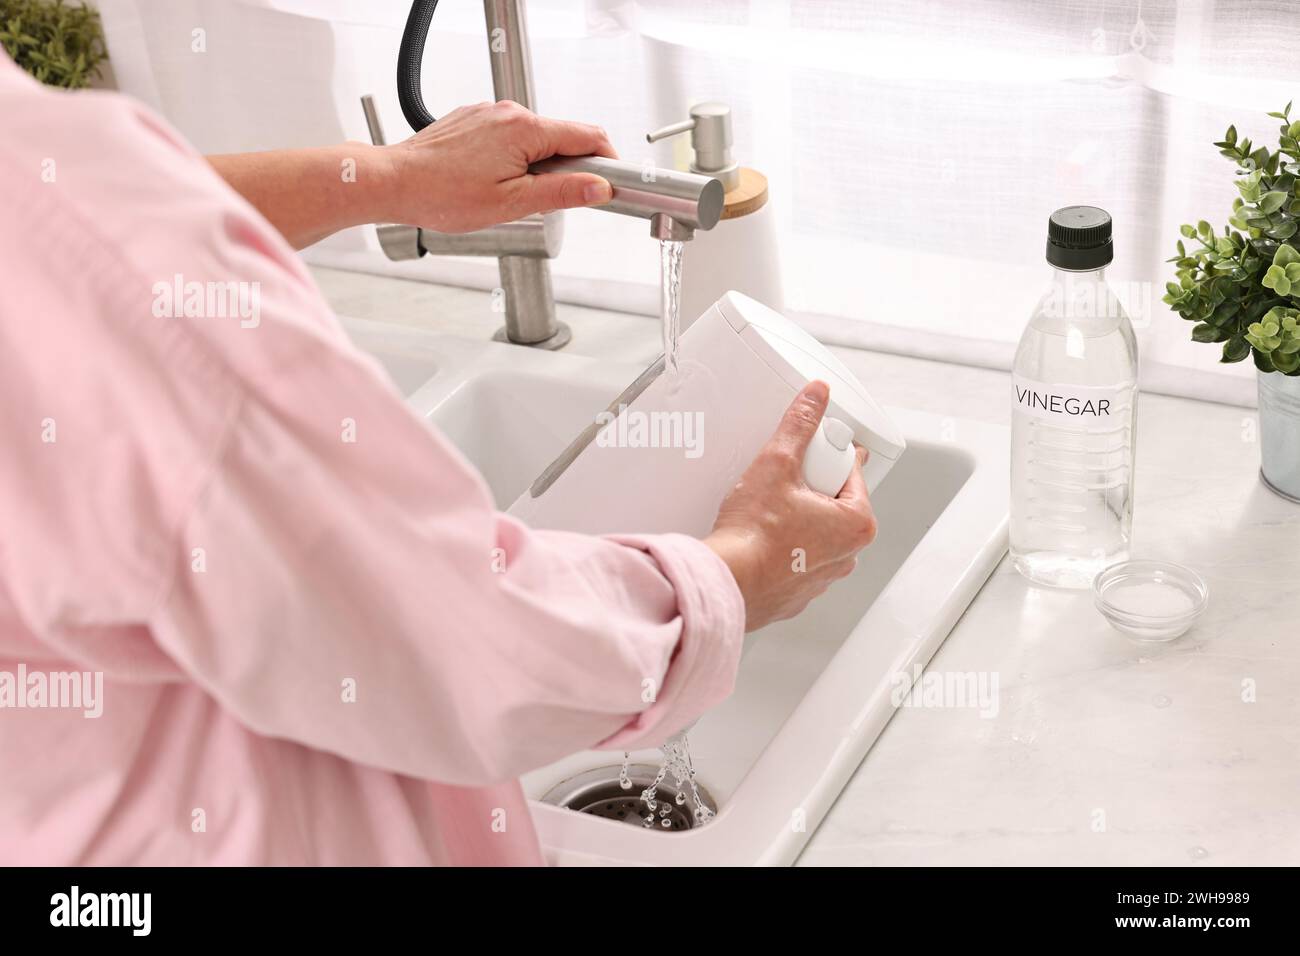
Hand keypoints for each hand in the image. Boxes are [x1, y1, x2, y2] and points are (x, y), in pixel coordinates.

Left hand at [381, 100, 617, 232]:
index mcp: (524, 129)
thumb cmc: (442, 195)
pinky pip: (511, 138)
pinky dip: (516, 160)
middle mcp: (509, 113)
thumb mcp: (512, 204)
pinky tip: (496, 184)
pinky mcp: (475, 121)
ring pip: (535, 140)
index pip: (587, 136)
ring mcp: (490, 114)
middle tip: (559, 204)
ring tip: (515, 197)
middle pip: (562, 138)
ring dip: (540, 167)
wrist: (393, 182)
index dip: (607, 162)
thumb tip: (599, 187)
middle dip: (570, 169)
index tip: (612, 184)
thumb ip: (561, 193)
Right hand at [704, 381, 877, 631]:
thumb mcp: (777, 463)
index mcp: (856, 525)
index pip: (851, 473)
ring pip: (815, 532)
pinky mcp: (795, 593)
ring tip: (767, 509)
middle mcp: (846, 556)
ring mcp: (821, 578)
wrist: (725, 581)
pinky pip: (795, 558)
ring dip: (798, 518)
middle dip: (812, 488)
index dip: (829, 456)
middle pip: (834, 503)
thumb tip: (816, 398)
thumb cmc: (754, 535)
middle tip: (783, 480)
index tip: (811, 453)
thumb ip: (799, 426)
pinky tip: (760, 536)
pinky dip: (783, 545)